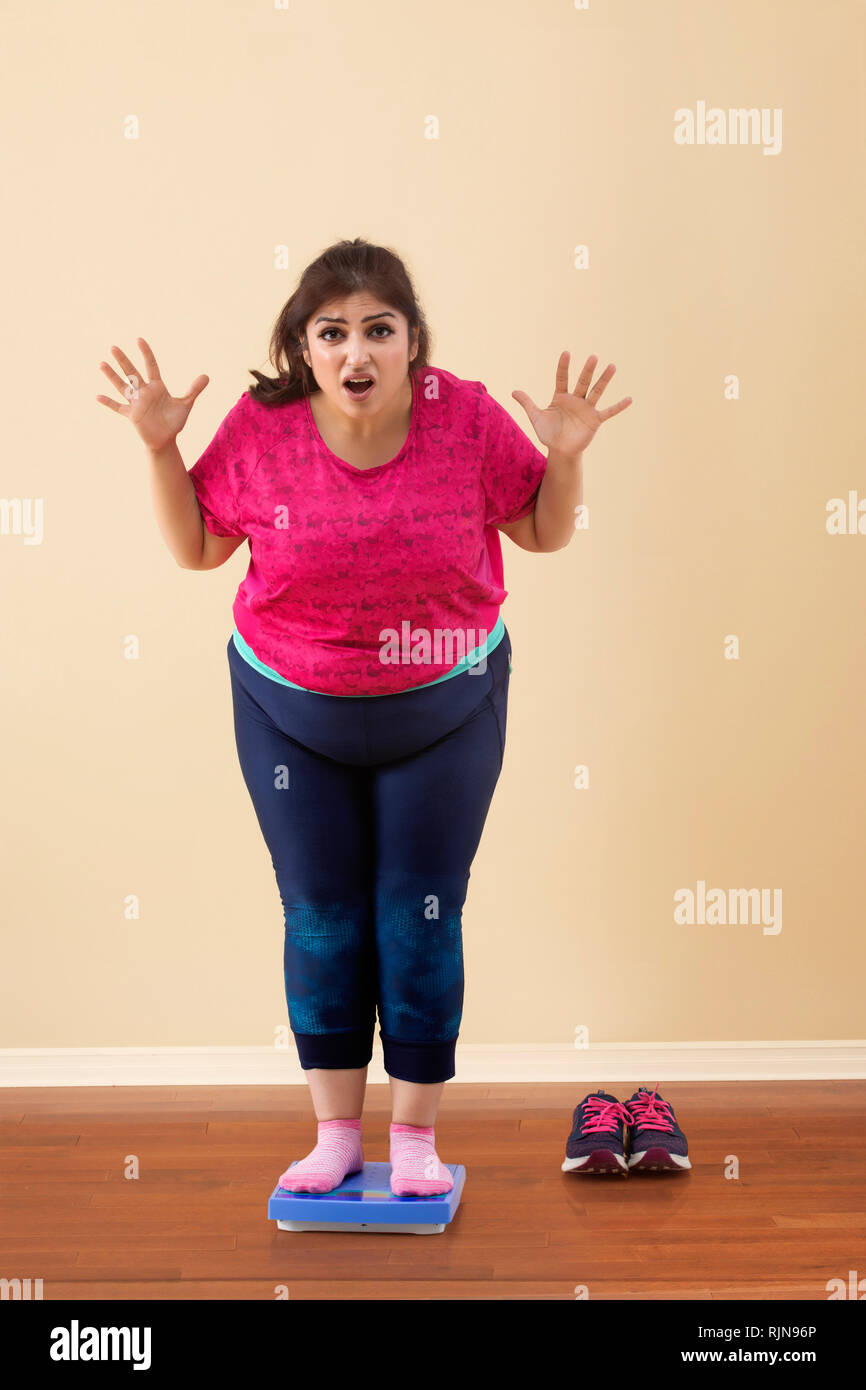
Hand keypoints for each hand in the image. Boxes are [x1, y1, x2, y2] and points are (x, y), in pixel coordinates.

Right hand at [96, 338, 208, 450]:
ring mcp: (136, 403)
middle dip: (123, 361)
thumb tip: (207, 376)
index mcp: (157, 387)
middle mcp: (144, 392)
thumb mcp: (186, 404)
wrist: (165, 440)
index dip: (146, 353)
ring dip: (112, 376)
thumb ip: (194, 390)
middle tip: (113, 347)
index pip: (151, 366)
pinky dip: (108, 403)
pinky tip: (97, 396)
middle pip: (132, 373)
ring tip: (102, 364)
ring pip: (122, 386)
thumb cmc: (174, 421)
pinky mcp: (131, 415)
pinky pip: (118, 407)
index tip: (139, 339)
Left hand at [512, 351, 631, 455]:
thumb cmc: (548, 433)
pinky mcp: (595, 420)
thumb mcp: (536, 418)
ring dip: (604, 380)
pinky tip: (629, 399)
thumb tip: (513, 391)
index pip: (562, 378)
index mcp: (560, 397)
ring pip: (596, 392)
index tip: (566, 353)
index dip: (563, 367)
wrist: (560, 450)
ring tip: (612, 366)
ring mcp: (586, 409)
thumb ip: (527, 403)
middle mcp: (575, 399)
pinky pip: (608, 412)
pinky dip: (618, 406)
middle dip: (587, 370)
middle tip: (593, 357)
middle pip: (582, 382)